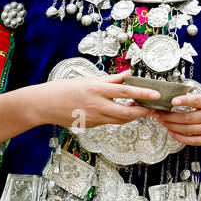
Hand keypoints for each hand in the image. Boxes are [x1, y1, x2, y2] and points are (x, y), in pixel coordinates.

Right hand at [40, 70, 156, 129]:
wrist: (44, 105)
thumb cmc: (65, 89)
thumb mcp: (89, 79)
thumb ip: (111, 79)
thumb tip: (128, 75)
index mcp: (97, 90)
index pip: (126, 92)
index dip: (143, 94)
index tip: (156, 95)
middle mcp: (98, 105)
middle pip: (127, 113)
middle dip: (142, 112)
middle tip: (151, 108)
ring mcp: (94, 117)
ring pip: (120, 120)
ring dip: (131, 115)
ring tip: (138, 108)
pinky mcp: (91, 125)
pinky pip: (109, 122)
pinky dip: (118, 118)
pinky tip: (120, 112)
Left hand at [152, 93, 200, 146]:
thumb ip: (198, 100)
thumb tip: (175, 99)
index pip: (197, 101)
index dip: (184, 100)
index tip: (172, 100)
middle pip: (187, 118)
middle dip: (168, 116)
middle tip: (156, 113)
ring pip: (187, 129)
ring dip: (170, 125)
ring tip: (161, 121)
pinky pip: (192, 140)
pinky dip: (179, 137)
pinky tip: (171, 132)